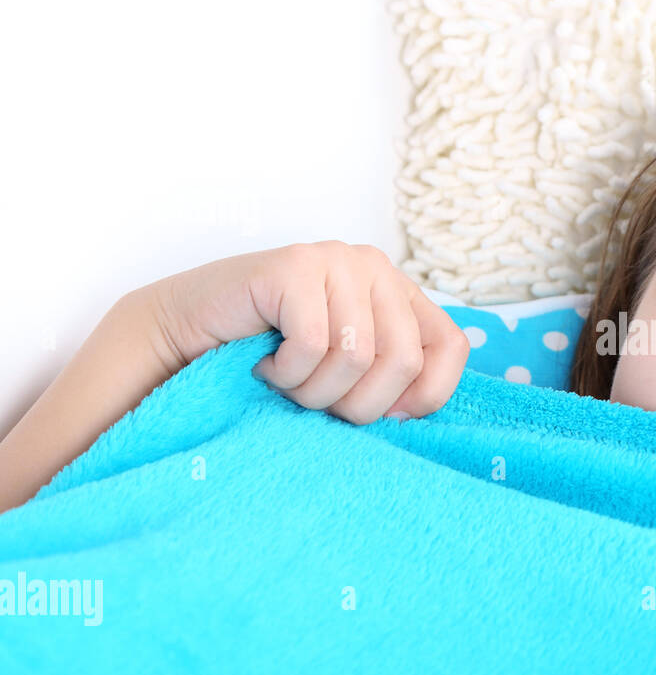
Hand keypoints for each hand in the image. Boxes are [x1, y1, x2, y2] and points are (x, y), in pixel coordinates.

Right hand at [146, 241, 469, 424]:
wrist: (185, 336)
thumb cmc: (271, 361)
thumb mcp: (347, 375)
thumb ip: (391, 382)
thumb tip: (414, 411)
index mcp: (400, 293)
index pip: (451, 347)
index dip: (423, 394)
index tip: (382, 414)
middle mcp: (376, 268)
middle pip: (404, 360)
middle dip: (357, 404)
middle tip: (315, 400)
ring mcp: (337, 260)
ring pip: (357, 357)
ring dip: (313, 391)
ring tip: (287, 380)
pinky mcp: (294, 265)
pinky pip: (312, 346)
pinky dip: (285, 373)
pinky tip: (265, 363)